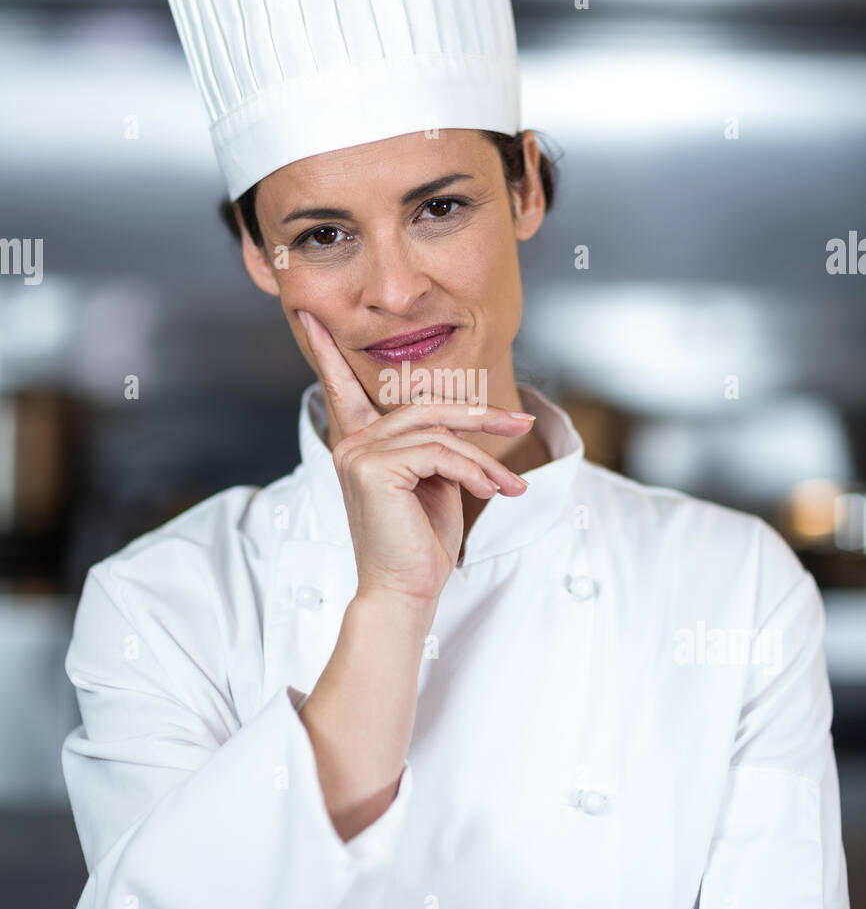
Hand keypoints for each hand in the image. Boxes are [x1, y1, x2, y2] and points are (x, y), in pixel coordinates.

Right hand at [297, 310, 534, 604]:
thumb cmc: (420, 544)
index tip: (310, 315)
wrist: (406, 593)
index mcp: (358, 444)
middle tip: (521, 420)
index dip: (327, 352)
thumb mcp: (433, 483)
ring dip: (484, 456)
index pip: (342, 389)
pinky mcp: (374, 468)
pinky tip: (493, 492)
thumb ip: (435, 446)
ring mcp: (358, 454)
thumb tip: (466, 421)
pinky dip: (475, 471)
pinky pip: (440, 453)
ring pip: (438, 431)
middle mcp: (351, 444)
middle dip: (478, 414)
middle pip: (423, 407)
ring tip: (510, 485)